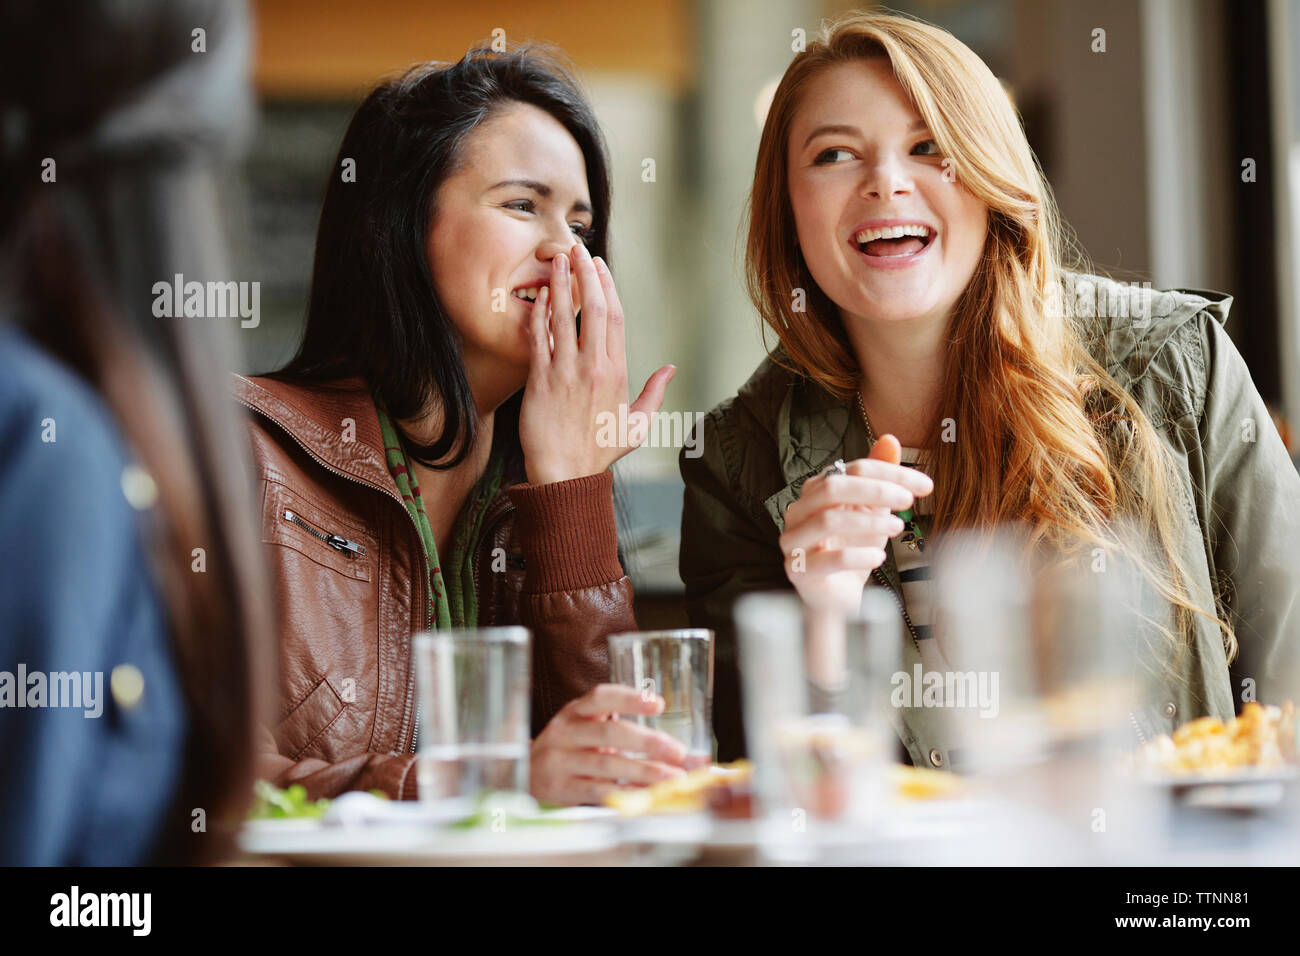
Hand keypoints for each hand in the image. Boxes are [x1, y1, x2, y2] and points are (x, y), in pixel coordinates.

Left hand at [519, 242, 676, 484]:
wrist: (563, 476)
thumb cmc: (598, 453)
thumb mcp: (637, 426)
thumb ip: (654, 394)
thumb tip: (671, 369)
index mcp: (617, 373)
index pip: (614, 317)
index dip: (606, 286)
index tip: (598, 266)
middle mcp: (593, 368)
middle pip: (591, 308)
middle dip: (584, 273)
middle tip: (576, 249)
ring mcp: (565, 373)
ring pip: (563, 318)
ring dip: (559, 284)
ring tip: (555, 259)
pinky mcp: (539, 381)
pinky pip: (538, 339)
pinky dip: (538, 314)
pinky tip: (538, 296)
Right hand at [530, 683, 688, 805]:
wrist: (525, 777)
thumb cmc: (570, 751)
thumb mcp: (588, 731)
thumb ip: (627, 733)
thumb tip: (686, 754)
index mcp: (575, 712)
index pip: (601, 697)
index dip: (629, 698)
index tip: (658, 703)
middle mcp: (565, 733)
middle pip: (609, 732)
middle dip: (648, 742)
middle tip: (677, 751)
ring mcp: (560, 762)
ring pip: (607, 765)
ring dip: (644, 772)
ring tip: (673, 778)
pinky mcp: (560, 789)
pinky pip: (598, 791)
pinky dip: (626, 792)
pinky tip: (647, 794)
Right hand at [778, 435, 933, 613]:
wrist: (837, 595)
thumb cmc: (853, 547)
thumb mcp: (872, 509)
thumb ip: (878, 476)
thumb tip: (890, 439)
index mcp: (816, 489)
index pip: (852, 469)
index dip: (891, 473)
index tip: (925, 485)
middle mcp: (799, 510)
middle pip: (833, 488)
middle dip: (875, 491)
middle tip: (907, 501)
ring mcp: (794, 541)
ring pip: (828, 521)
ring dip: (870, 522)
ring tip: (897, 527)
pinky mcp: (798, 570)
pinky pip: (827, 559)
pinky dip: (859, 555)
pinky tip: (879, 556)